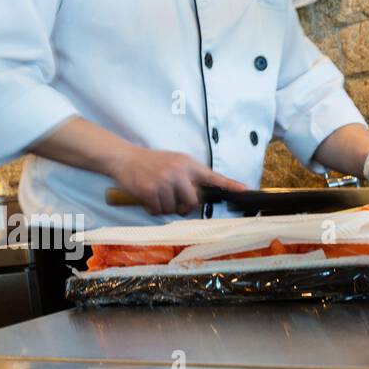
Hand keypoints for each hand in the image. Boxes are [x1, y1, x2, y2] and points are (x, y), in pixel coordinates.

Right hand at [110, 146, 248, 215]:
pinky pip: (158, 210)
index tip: (243, 189)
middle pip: (192, 201)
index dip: (229, 184)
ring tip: (155, 194)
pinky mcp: (150, 190)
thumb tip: (198, 197)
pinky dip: (152, 208)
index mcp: (187, 163)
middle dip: (183, 206)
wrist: (124, 158)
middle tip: (173, 202)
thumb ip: (188, 176)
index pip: (212, 176)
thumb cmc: (150, 163)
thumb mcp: (173, 162)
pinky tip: (147, 197)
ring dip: (164, 207)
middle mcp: (178, 171)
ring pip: (173, 208)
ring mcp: (164, 181)